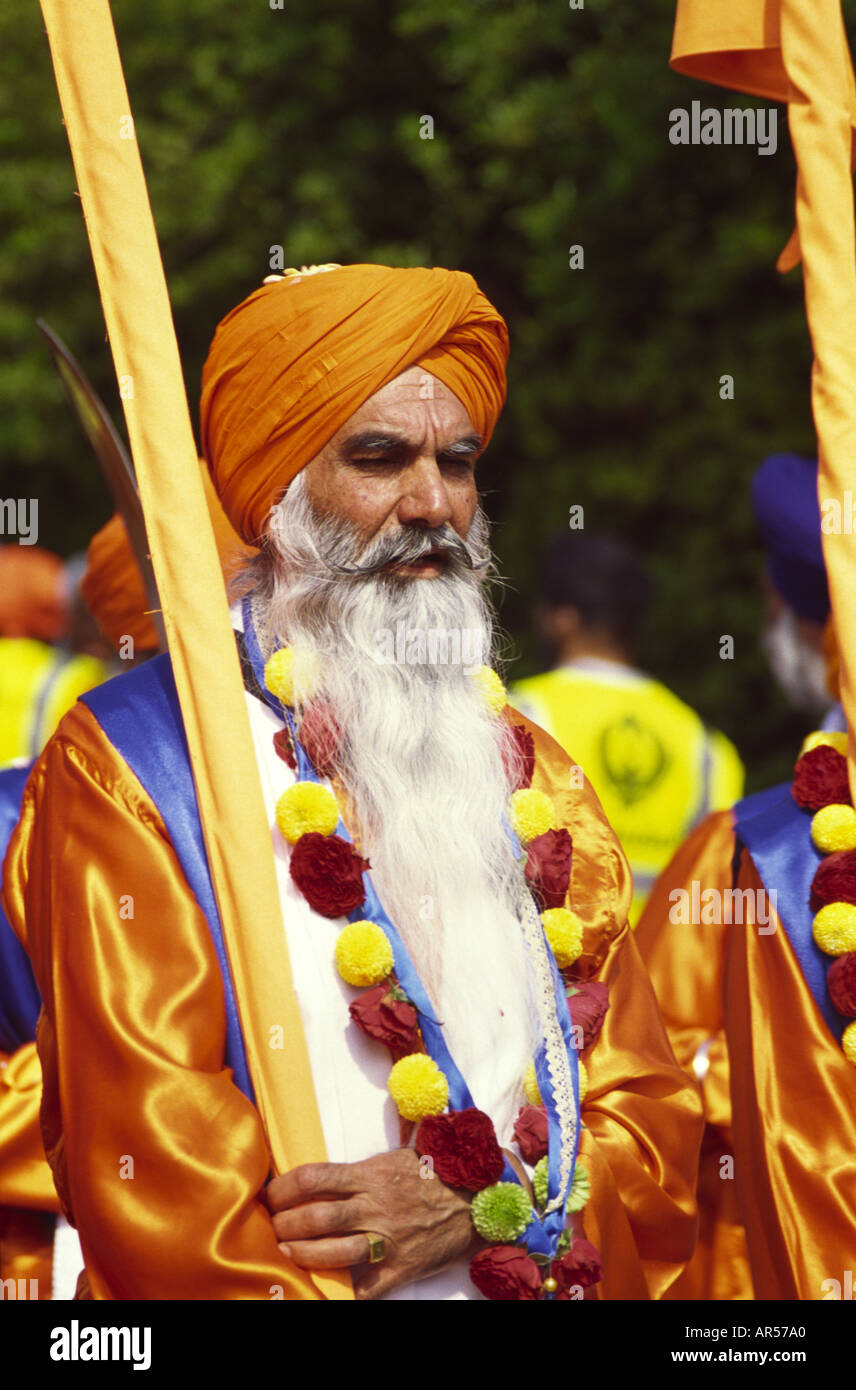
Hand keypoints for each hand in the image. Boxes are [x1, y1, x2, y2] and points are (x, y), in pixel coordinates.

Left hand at [265, 1148, 478, 1298]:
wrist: (473, 1201)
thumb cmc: (430, 1175)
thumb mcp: (396, 1158)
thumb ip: (360, 1166)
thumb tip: (321, 1171)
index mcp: (370, 1175)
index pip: (315, 1178)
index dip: (285, 1187)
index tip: (271, 1194)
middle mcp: (375, 1206)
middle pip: (316, 1217)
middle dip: (285, 1224)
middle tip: (272, 1227)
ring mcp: (387, 1240)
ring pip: (333, 1252)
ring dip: (302, 1254)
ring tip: (285, 1253)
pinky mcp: (399, 1268)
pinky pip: (366, 1288)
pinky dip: (344, 1290)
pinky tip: (324, 1288)